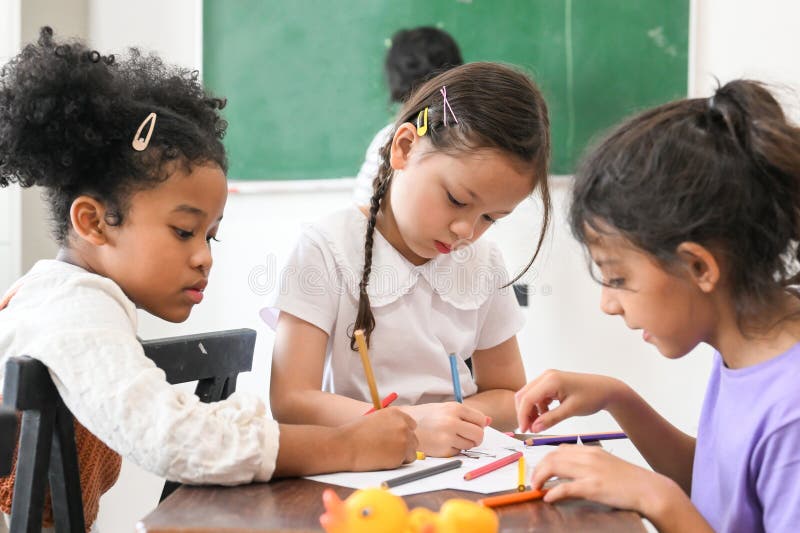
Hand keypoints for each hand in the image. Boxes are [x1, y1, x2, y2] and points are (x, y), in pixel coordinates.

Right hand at [339, 407, 417, 470]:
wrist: (346, 445)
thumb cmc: (356, 434)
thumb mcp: (375, 419)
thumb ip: (390, 424)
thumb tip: (401, 434)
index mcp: (396, 413)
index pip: (411, 424)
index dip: (404, 434)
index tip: (396, 440)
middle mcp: (403, 424)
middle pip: (414, 438)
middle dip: (404, 446)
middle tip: (389, 451)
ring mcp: (404, 439)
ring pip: (412, 451)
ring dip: (402, 455)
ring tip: (384, 455)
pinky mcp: (402, 454)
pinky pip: (406, 461)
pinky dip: (397, 463)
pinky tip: (383, 459)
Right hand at [402, 402, 489, 456]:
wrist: (405, 426)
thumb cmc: (428, 416)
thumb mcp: (446, 409)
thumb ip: (468, 415)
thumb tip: (489, 421)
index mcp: (455, 408)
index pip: (481, 420)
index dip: (478, 425)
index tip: (471, 426)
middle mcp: (452, 422)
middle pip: (479, 434)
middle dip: (476, 438)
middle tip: (466, 436)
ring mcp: (447, 437)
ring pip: (470, 445)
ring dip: (464, 444)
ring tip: (449, 437)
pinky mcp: (442, 450)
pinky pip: (458, 452)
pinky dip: (453, 450)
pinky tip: (441, 443)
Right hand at [514, 370, 621, 432]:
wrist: (606, 389)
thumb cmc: (593, 396)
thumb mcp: (571, 410)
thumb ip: (551, 419)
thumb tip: (534, 428)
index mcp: (551, 380)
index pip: (527, 398)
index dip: (523, 415)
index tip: (524, 430)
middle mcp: (547, 376)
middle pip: (524, 395)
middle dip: (524, 413)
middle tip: (529, 429)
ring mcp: (548, 378)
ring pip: (529, 396)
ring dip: (531, 411)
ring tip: (539, 424)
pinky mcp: (551, 383)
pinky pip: (537, 396)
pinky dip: (538, 407)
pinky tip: (546, 417)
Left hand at [531, 444, 681, 515]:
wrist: (650, 489)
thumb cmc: (629, 480)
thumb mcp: (606, 465)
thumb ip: (588, 464)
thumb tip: (569, 472)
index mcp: (591, 451)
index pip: (560, 449)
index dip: (546, 460)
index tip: (540, 470)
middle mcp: (588, 457)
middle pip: (552, 456)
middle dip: (538, 469)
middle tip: (534, 482)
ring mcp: (590, 471)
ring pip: (553, 467)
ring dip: (540, 478)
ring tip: (536, 488)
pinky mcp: (593, 487)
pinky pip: (565, 488)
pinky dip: (553, 492)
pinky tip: (548, 498)